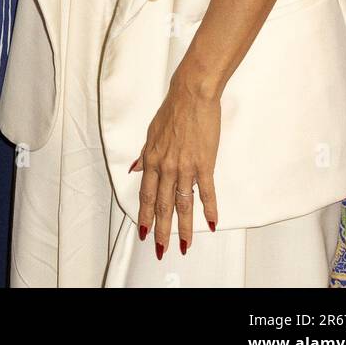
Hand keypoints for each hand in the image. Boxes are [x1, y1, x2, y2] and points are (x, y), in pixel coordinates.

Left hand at [130, 67, 220, 256]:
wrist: (191, 94)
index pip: (147, 195)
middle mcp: (166, 166)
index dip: (146, 216)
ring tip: (184, 245)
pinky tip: (211, 223)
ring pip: (183, 204)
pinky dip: (209, 209)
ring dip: (183, 227)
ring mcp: (185, 166)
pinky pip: (206, 192)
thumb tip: (134, 169)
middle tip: (161, 250)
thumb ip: (144, 154)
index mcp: (152, 159)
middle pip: (163, 205)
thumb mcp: (151, 132)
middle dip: (161, 230)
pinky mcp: (204, 163)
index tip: (144, 232)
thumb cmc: (172, 110)